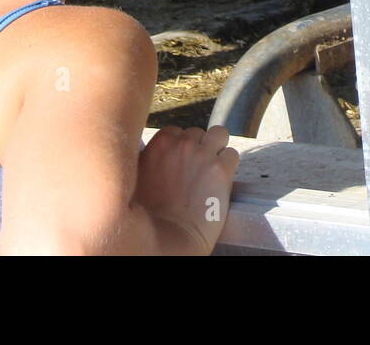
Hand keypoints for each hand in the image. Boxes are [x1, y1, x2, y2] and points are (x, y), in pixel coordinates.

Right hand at [133, 125, 239, 253]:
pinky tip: (222, 180)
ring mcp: (203, 154)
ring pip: (219, 134)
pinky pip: (233, 155)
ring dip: (218, 148)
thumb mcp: (137, 179)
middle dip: (199, 148)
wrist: (171, 238)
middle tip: (197, 169)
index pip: (177, 131)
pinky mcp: (221, 169)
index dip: (181, 147)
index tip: (180, 162)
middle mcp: (182, 144)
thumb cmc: (151, 216)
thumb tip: (156, 154)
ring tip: (214, 168)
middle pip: (197, 133)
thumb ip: (148, 159)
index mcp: (159, 144)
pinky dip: (229, 166)